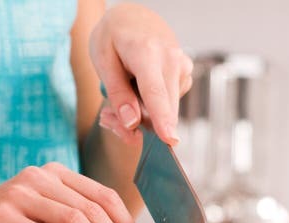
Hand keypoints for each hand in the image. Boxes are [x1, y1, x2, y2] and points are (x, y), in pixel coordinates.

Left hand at [89, 3, 192, 145]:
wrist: (134, 17)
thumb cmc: (114, 37)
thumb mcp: (103, 61)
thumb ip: (118, 93)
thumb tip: (132, 123)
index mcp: (147, 52)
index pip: (156, 92)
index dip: (162, 119)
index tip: (170, 140)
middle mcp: (171, 60)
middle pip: (163, 108)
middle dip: (138, 123)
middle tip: (109, 118)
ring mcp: (182, 67)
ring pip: (166, 110)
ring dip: (144, 115)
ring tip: (121, 98)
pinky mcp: (185, 75)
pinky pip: (169, 104)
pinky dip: (152, 107)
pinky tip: (138, 93)